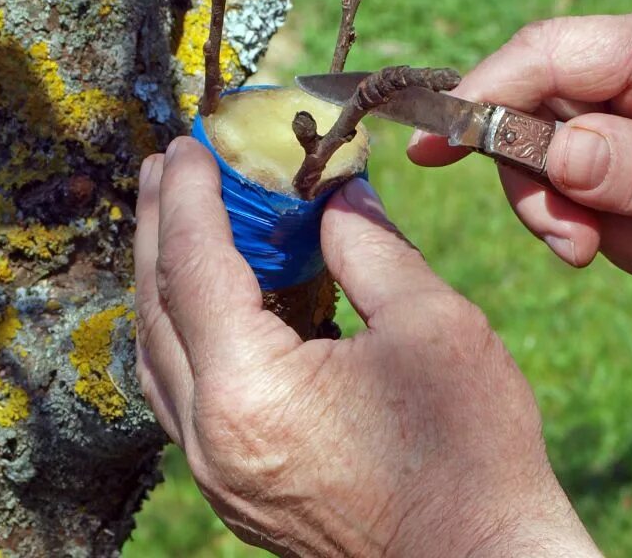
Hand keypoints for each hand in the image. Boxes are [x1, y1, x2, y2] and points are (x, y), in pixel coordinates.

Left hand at [134, 138, 599, 557]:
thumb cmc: (473, 454)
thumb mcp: (432, 325)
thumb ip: (369, 247)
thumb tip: (337, 192)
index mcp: (251, 391)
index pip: (195, 267)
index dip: (188, 195)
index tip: (189, 142)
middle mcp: (211, 437)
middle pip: (158, 308)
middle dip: (159, 226)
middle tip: (164, 164)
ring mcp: (217, 472)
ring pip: (158, 354)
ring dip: (164, 278)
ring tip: (175, 219)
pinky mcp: (235, 489)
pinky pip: (181, 395)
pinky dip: (184, 332)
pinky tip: (208, 301)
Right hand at [409, 0, 631, 286]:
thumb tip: (550, 152)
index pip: (547, 53)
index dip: (480, 97)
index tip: (428, 148)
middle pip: (543, 109)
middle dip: (550, 187)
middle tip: (580, 250)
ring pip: (569, 152)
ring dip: (599, 215)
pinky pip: (604, 174)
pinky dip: (628, 220)